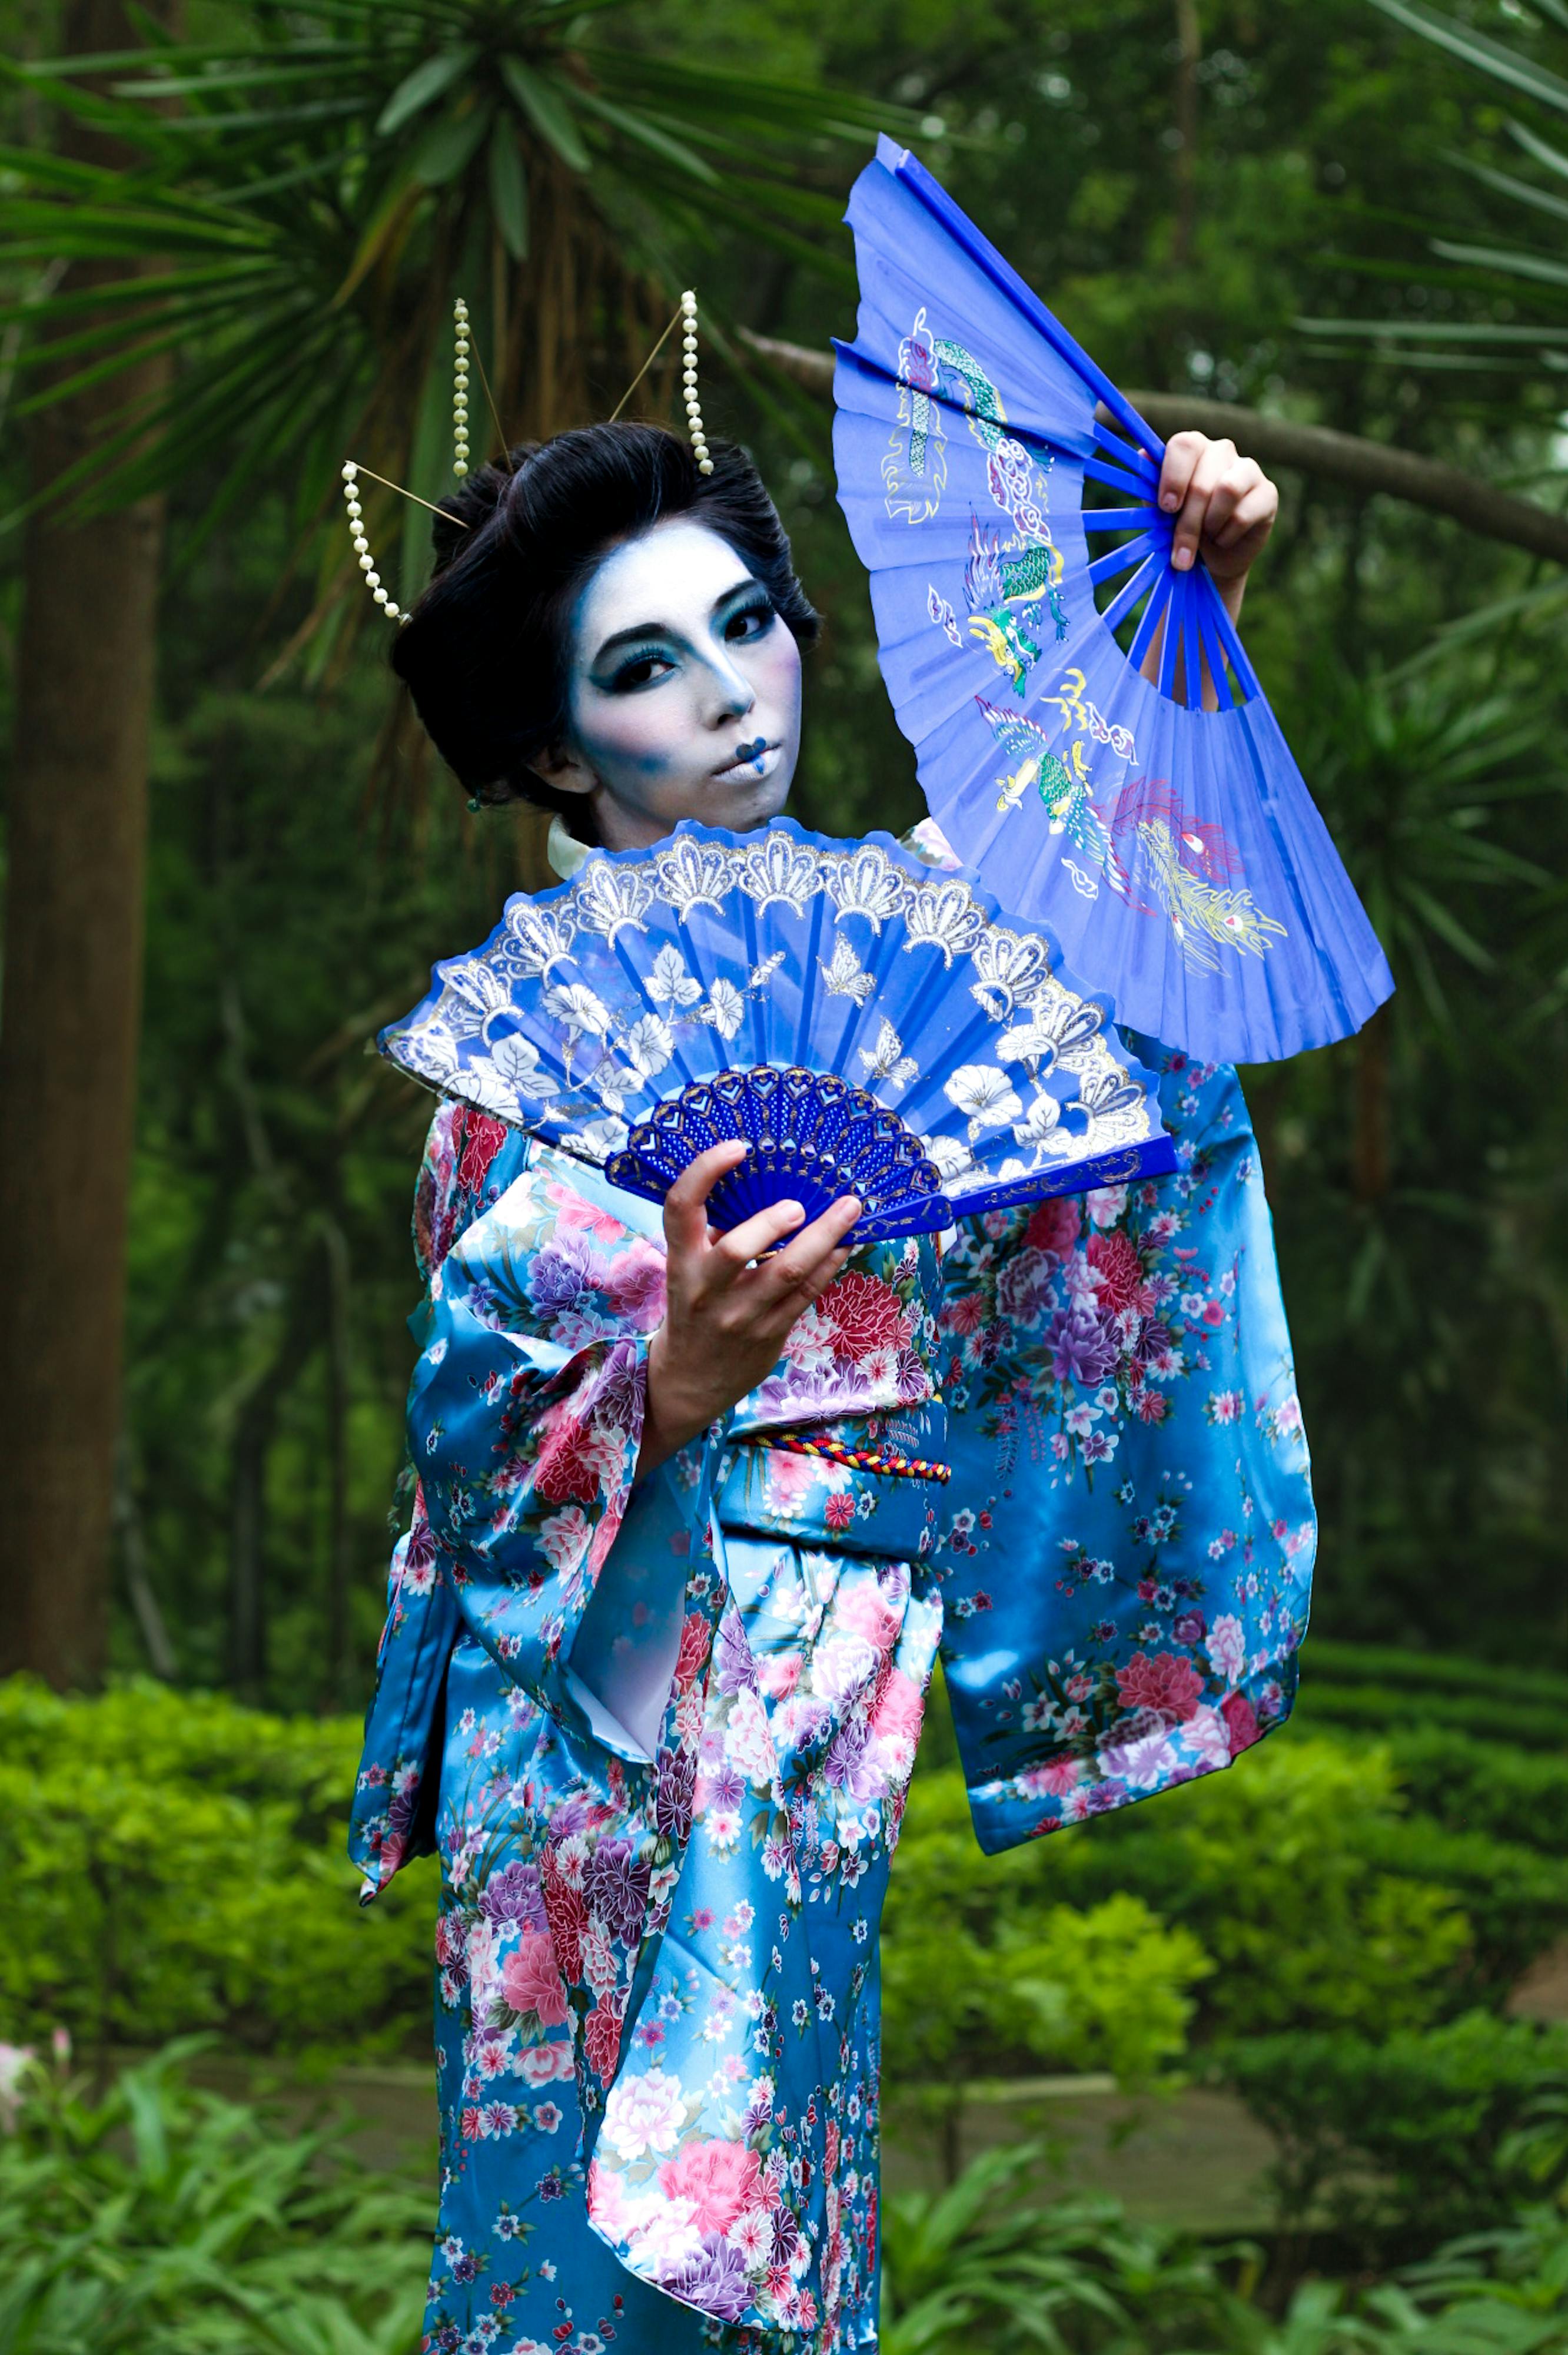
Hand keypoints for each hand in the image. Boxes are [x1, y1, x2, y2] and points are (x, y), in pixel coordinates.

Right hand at [639, 1142, 860, 1474]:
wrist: (690, 1380)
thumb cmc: (694, 1309)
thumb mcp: (688, 1270)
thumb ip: (716, 1233)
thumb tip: (765, 1180)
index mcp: (680, 1262)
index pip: (680, 1208)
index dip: (705, 1171)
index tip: (738, 1147)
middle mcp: (706, 1289)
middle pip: (736, 1248)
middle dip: (772, 1221)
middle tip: (799, 1204)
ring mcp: (741, 1315)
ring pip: (787, 1272)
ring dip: (824, 1236)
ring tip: (850, 1208)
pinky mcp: (771, 1333)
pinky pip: (808, 1293)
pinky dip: (831, 1262)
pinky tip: (848, 1241)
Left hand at [1157, 431, 1277, 621]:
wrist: (1213, 558)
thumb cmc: (1182, 527)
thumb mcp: (1161, 512)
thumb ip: (1151, 487)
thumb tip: (1143, 455)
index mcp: (1193, 448)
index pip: (1184, 445)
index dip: (1174, 477)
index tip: (1166, 508)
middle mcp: (1221, 450)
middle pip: (1202, 481)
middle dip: (1188, 523)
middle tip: (1180, 552)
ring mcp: (1248, 468)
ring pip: (1227, 490)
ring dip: (1209, 525)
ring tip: (1205, 539)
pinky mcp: (1268, 492)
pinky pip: (1243, 514)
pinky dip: (1227, 535)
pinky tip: (1223, 540)